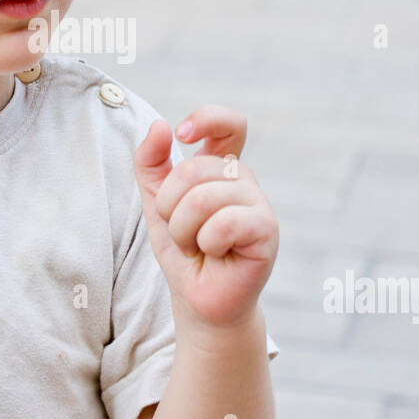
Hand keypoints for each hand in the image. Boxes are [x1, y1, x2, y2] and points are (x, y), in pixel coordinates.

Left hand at [133, 105, 278, 331]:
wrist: (197, 299)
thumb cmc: (183, 251)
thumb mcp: (156, 202)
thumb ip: (151, 163)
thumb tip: (160, 125)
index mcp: (221, 169)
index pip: (229, 125)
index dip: (207, 119)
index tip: (182, 133)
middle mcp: (244, 181)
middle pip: (196, 167)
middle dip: (170, 205)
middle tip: (180, 232)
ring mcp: (259, 204)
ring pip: (205, 197)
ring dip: (184, 230)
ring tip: (196, 247)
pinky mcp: (267, 230)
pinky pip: (225, 222)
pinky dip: (207, 243)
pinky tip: (216, 254)